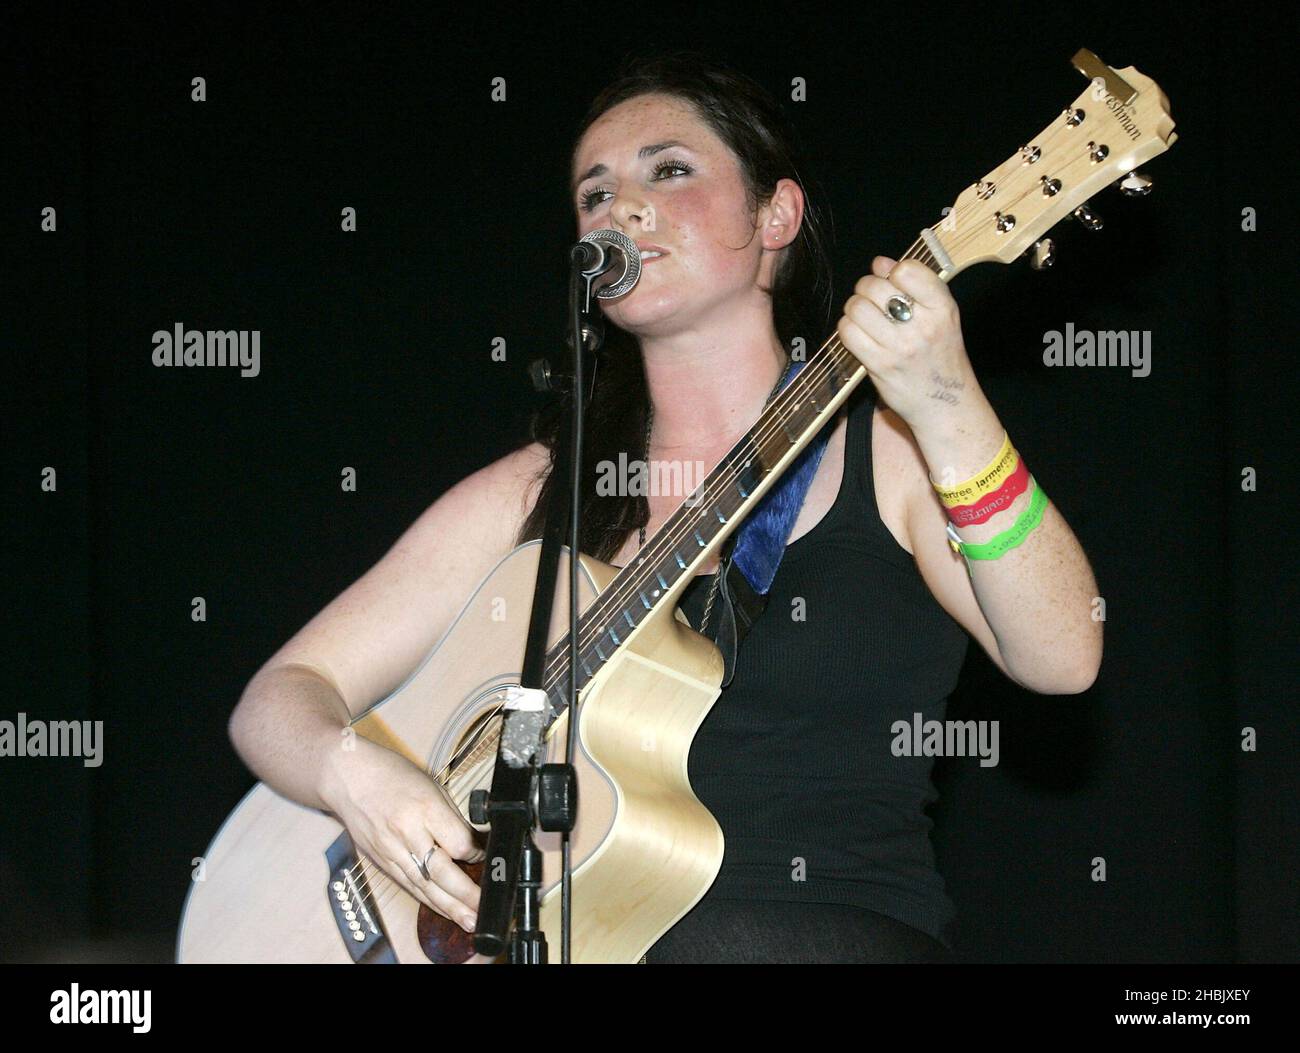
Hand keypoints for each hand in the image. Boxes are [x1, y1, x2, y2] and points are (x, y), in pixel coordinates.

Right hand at [320, 734, 485, 934]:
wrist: (349, 777)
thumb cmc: (393, 776)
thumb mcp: (431, 786)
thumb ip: (451, 817)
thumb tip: (473, 843)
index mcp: (425, 807)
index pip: (457, 842)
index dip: (475, 853)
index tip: (484, 855)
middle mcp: (407, 831)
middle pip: (440, 870)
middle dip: (465, 893)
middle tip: (483, 907)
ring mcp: (391, 849)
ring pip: (424, 885)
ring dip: (448, 906)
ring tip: (469, 920)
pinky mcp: (381, 861)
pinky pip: (408, 884)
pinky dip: (428, 900)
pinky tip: (444, 910)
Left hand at [836, 256, 978, 431]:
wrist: (945, 405)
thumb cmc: (941, 357)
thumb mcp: (942, 317)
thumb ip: (915, 287)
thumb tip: (880, 262)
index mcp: (943, 308)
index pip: (907, 270)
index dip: (892, 271)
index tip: (891, 281)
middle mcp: (923, 326)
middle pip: (876, 287)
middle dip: (867, 288)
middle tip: (871, 299)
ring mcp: (900, 347)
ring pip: (858, 307)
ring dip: (854, 307)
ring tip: (863, 316)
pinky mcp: (879, 365)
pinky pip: (848, 332)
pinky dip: (847, 328)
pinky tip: (857, 333)